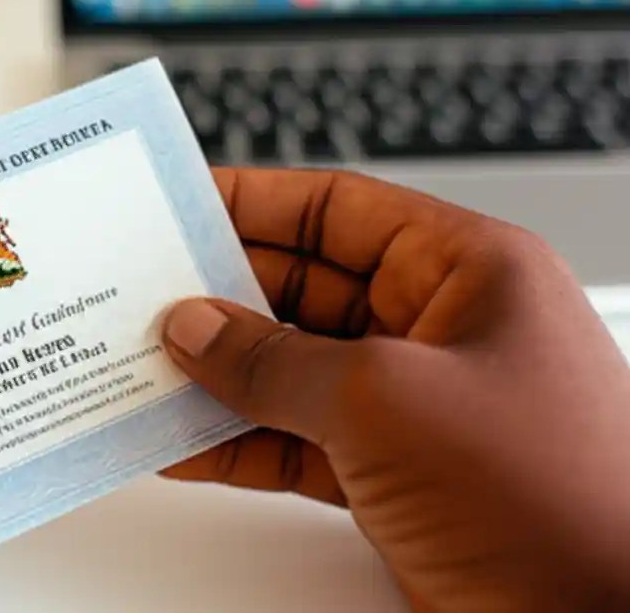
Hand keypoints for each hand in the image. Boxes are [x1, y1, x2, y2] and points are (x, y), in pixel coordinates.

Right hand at [161, 169, 629, 610]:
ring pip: (293, 368)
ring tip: (143, 369)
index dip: (255, 200)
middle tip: (142, 298)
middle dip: (221, 296)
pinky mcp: (396, 476)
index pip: (339, 209)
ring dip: (217, 374)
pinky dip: (237, 442)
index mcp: (468, 272)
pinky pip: (296, 439)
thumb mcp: (388, 403)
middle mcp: (442, 329)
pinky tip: (181, 441)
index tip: (180, 203)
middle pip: (306, 288)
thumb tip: (196, 328)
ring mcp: (416, 405)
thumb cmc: (557, 500)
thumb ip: (276, 361)